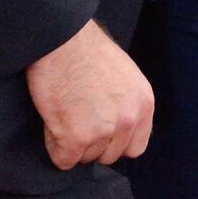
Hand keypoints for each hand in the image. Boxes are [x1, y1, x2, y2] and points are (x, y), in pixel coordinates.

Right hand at [25, 18, 153, 169]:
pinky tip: (53, 122)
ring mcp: (102, 131)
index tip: (101, 131)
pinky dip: (55, 146)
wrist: (61, 38)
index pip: (135, 147)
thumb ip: (125, 102)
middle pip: (109, 155)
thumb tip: (116, 126)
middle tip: (77, 117)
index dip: (115, 141)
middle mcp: (128, 119)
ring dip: (72, 143)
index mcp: (143, 103)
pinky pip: (63, 160)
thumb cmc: (87, 48)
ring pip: (85, 158)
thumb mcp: (123, 73)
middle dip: (92, 142)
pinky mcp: (75, 138)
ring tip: (64, 114)